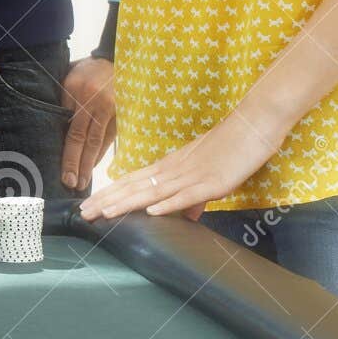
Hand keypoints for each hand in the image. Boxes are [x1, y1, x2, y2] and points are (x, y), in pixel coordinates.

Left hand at [60, 57, 115, 190]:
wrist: (115, 59)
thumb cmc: (85, 70)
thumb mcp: (67, 78)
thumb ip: (60, 100)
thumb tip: (48, 127)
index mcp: (74, 89)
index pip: (66, 126)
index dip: (63, 150)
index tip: (59, 168)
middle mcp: (92, 100)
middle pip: (81, 137)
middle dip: (75, 162)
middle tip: (70, 183)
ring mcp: (109, 108)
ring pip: (96, 141)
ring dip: (89, 164)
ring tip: (82, 182)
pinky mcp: (120, 114)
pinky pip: (108, 138)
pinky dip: (100, 153)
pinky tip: (93, 167)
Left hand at [78, 111, 284, 222]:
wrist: (255, 123)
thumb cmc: (232, 146)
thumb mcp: (208, 173)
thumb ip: (194, 195)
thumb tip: (189, 215)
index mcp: (171, 167)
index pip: (132, 181)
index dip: (110, 194)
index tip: (88, 205)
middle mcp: (175, 170)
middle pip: (134, 187)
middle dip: (107, 201)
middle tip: (82, 213)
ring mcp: (193, 176)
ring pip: (153, 191)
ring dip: (127, 203)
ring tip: (104, 213)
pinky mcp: (214, 182)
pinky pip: (188, 195)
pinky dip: (169, 203)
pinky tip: (152, 212)